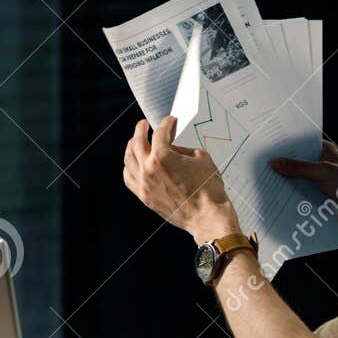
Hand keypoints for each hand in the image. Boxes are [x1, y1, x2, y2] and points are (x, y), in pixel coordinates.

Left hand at [123, 117, 239, 241]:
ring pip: (128, 160)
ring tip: (135, 142)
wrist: (208, 216)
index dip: (166, 124)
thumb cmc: (208, 190)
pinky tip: (133, 164)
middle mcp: (148, 169)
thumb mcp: (201, 158)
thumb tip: (173, 147)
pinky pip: (129, 179)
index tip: (169, 122)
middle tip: (144, 125)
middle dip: (141, 130)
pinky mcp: (145, 197)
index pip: (160, 133)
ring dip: (131, 147)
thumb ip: (182, 149)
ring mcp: (144, 184)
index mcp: (162, 156)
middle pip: (137, 142)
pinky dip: (129, 168)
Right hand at [271, 138, 337, 232]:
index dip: (286, 144)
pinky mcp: (317, 194)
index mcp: (325, 149)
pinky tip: (276, 193)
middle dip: (282, 163)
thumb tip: (275, 163)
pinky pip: (300, 190)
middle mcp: (321, 162)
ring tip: (263, 177)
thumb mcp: (322, 172)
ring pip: (297, 177)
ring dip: (285, 179)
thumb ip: (298, 168)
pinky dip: (290, 192)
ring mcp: (319, 179)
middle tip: (261, 163)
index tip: (267, 145)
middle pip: (297, 160)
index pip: (301, 143)